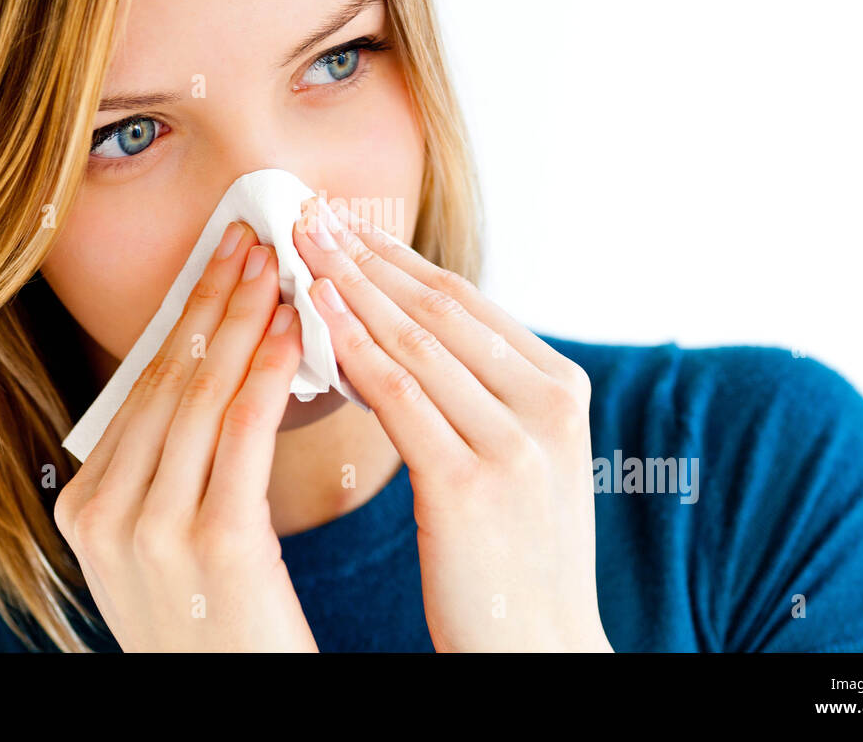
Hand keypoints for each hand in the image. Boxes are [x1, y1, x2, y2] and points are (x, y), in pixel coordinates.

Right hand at [55, 222, 317, 651]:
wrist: (235, 710)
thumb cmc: (219, 624)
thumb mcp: (165, 547)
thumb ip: (169, 471)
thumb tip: (209, 374)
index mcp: (86, 507)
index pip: (142, 388)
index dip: (186, 316)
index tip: (219, 262)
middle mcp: (104, 513)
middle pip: (167, 379)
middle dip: (212, 299)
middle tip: (251, 236)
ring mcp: (150, 530)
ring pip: (202, 395)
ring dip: (243, 320)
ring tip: (277, 264)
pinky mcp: (212, 544)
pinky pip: (242, 435)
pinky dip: (268, 373)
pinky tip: (293, 332)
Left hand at [293, 197, 610, 651]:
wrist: (540, 649)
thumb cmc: (516, 558)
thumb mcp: (519, 459)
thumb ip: (480, 394)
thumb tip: (402, 333)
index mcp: (561, 389)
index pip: (466, 303)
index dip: (398, 257)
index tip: (347, 225)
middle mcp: (548, 404)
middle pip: (439, 308)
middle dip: (367, 255)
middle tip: (310, 213)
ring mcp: (515, 443)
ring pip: (415, 341)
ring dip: (350, 286)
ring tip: (301, 245)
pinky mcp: (470, 485)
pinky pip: (397, 397)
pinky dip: (353, 348)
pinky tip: (315, 316)